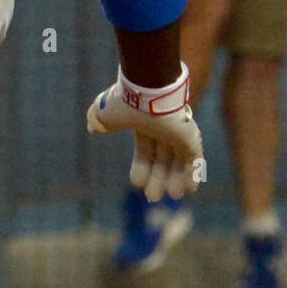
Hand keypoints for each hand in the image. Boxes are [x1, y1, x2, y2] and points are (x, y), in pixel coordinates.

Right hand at [87, 63, 203, 201]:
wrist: (149, 90)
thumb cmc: (127, 102)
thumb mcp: (108, 114)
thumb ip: (100, 122)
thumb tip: (92, 128)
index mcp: (143, 123)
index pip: (144, 149)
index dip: (141, 166)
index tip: (137, 183)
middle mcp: (162, 127)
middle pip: (161, 157)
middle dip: (157, 177)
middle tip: (153, 197)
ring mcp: (177, 131)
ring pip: (178, 159)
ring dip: (175, 179)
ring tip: (173, 197)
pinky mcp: (191, 135)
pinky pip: (194, 158)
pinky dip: (193, 173)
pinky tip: (191, 190)